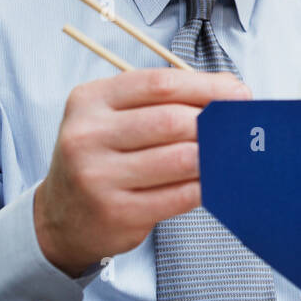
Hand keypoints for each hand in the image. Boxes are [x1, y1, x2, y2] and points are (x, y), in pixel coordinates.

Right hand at [34, 68, 250, 276]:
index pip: (159, 84)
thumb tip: (230, 90)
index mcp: (90, 100)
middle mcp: (87, 135)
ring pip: (179, 159)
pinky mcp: (116, 212)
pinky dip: (204, 186)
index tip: (239, 94)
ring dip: (213, 156)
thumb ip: (164, 101)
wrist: (61, 217)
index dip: (206, 86)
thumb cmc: (102, 158)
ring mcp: (98, 176)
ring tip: (230, 153)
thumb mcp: (115, 118)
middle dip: (213, 122)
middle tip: (238, 128)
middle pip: (170, 120)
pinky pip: (178, 195)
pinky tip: (213, 181)